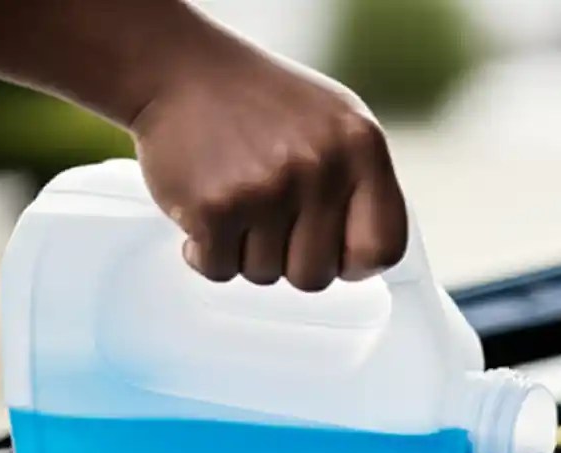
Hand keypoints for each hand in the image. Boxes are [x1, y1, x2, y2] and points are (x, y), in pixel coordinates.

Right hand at [131, 47, 406, 290]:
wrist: (177, 68)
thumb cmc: (262, 103)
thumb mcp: (335, 123)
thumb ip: (360, 184)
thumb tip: (369, 259)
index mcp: (361, 146)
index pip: (383, 247)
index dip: (355, 263)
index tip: (333, 253)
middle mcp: (321, 167)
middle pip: (317, 275)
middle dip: (290, 261)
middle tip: (268, 222)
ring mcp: (268, 188)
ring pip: (265, 275)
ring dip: (245, 252)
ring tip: (235, 202)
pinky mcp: (214, 207)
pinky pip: (219, 270)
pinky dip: (205, 254)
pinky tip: (204, 214)